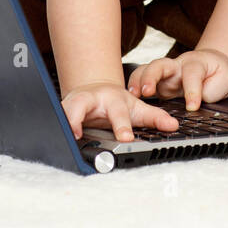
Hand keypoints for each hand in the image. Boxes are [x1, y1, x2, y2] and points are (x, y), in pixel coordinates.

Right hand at [60, 80, 178, 141]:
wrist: (95, 90)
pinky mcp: (63, 109)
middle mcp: (92, 99)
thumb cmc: (116, 103)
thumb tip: (174, 126)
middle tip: (77, 136)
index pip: (119, 112)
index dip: (122, 125)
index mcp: (113, 99)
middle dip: (79, 119)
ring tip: (60, 135)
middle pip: (84, 106)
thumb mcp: (137, 108)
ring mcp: (75, 103)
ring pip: (65, 108)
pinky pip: (56, 116)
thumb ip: (155, 117)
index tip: (126, 137)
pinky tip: (53, 136)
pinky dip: (54, 125)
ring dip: (61, 120)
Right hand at [127, 49, 227, 110]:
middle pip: (160, 64)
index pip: (191, 74)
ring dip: (138, 81)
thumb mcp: (223, 81)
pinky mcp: (158, 83)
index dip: (192, 91)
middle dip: (151, 77)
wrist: (213, 63)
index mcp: (195, 63)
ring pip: (147, 70)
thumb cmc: (218, 72)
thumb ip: (210, 92)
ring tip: (133, 95)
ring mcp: (165, 74)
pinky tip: (129, 99)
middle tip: (147, 92)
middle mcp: (176, 66)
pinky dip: (134, 87)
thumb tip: (194, 106)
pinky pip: (142, 81)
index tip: (192, 106)